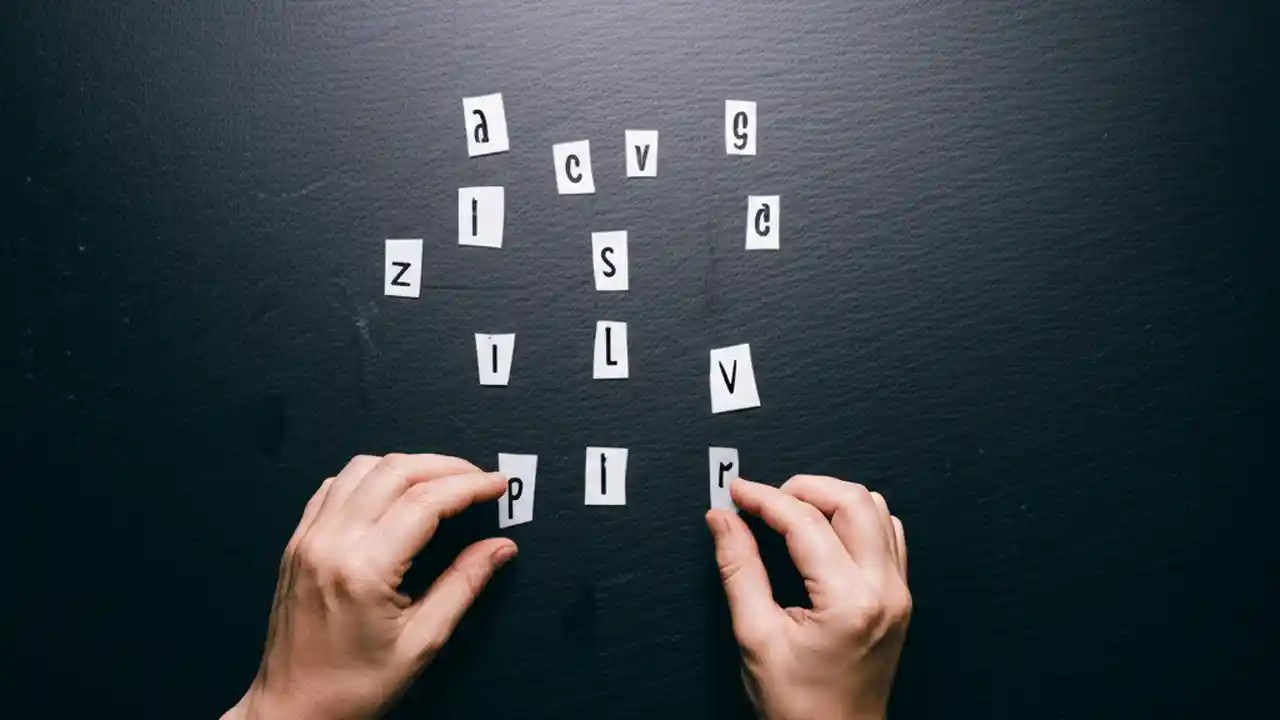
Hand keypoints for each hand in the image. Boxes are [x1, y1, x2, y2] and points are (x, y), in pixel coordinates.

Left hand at [223, 454, 515, 719]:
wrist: (292, 710)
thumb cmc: (352, 688)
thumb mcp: (421, 643)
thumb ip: (463, 585)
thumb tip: (500, 548)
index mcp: (363, 571)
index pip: (425, 502)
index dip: (468, 486)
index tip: (497, 485)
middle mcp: (330, 544)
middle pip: (395, 471)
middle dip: (444, 467)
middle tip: (478, 479)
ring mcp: (308, 539)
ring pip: (362, 468)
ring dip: (407, 466)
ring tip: (441, 482)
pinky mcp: (297, 543)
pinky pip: (333, 487)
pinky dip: (370, 478)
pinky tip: (392, 493)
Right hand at [706, 476, 910, 719]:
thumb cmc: (799, 706)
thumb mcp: (756, 637)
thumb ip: (739, 570)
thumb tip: (723, 520)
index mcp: (849, 603)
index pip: (806, 523)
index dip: (764, 499)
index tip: (736, 493)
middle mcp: (884, 591)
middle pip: (854, 501)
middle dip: (804, 488)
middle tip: (764, 500)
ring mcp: (898, 593)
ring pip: (878, 510)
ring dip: (832, 499)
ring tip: (791, 512)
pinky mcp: (899, 598)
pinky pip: (888, 535)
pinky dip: (856, 520)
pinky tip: (825, 532)